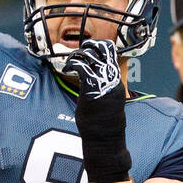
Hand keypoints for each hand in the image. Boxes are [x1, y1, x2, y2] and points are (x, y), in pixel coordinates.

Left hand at [63, 39, 129, 182]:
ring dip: (78, 54)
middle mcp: (111, 77)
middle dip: (90, 44)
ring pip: (92, 55)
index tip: (89, 49)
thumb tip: (94, 79)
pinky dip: (72, 64)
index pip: (112, 52)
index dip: (100, 46)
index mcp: (116, 78)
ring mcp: (103, 82)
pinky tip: (67, 70)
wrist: (106, 138)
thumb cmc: (104, 123)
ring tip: (71, 62)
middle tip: (79, 51)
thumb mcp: (108, 99)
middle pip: (104, 48)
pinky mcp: (91, 88)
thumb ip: (104, 85)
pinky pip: (82, 67)